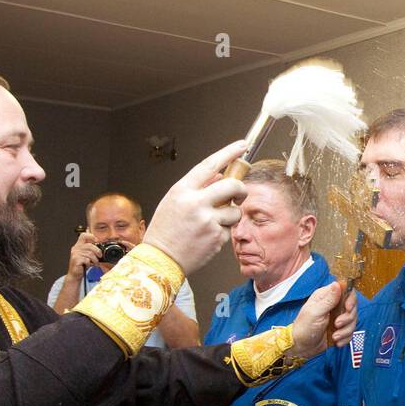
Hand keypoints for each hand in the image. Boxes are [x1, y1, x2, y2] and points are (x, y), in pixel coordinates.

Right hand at [67, 230, 100, 278]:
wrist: (75, 274)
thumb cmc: (82, 265)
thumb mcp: (88, 256)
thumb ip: (92, 250)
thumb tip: (101, 249)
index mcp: (78, 245)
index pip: (83, 235)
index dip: (91, 236)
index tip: (97, 241)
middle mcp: (76, 248)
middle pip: (89, 245)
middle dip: (97, 251)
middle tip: (100, 256)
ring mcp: (75, 254)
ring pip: (89, 253)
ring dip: (95, 259)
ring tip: (95, 263)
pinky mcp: (76, 260)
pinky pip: (87, 260)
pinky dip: (90, 263)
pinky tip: (89, 265)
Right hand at [144, 140, 247, 274]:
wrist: (161, 259)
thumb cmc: (165, 230)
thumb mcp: (174, 200)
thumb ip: (197, 187)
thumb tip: (220, 176)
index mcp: (183, 190)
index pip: (210, 165)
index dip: (229, 153)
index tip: (242, 146)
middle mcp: (196, 203)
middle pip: (232, 186)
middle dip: (240, 189)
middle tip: (239, 193)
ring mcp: (208, 221)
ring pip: (234, 210)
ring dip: (230, 214)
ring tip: (213, 221)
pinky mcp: (216, 237)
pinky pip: (229, 229)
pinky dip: (223, 231)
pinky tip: (207, 235)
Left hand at [289, 281, 356, 359]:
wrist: (302, 347)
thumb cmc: (304, 328)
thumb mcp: (315, 312)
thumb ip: (328, 299)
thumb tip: (337, 284)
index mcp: (326, 296)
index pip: (346, 290)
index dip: (350, 298)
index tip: (348, 308)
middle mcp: (334, 305)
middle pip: (352, 306)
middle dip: (348, 318)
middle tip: (337, 324)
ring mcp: (338, 317)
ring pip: (353, 320)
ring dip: (346, 330)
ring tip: (335, 336)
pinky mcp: (341, 329)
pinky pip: (351, 332)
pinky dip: (345, 338)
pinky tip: (336, 341)